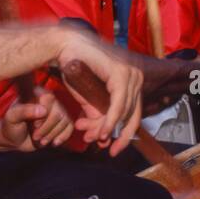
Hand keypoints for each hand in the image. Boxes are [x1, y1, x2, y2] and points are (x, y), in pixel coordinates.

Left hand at [2, 89, 74, 150]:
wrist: (15, 139)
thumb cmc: (11, 126)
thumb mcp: (12, 117)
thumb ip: (23, 111)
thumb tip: (43, 110)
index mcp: (36, 93)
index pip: (48, 98)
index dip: (44, 114)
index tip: (34, 124)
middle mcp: (49, 99)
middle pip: (58, 113)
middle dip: (47, 128)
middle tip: (35, 136)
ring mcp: (57, 110)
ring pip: (65, 121)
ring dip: (53, 134)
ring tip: (41, 141)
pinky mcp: (62, 122)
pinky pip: (70, 127)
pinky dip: (63, 137)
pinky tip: (53, 143)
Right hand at [55, 32, 142, 155]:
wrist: (64, 48)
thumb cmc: (75, 68)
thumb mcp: (89, 98)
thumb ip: (98, 115)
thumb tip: (104, 138)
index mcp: (132, 81)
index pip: (134, 114)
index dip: (125, 136)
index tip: (114, 150)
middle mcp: (136, 77)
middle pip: (131, 116)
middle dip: (115, 135)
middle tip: (99, 145)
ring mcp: (131, 74)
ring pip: (123, 113)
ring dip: (106, 129)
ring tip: (89, 137)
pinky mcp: (122, 75)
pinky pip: (118, 105)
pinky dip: (110, 121)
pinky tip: (103, 132)